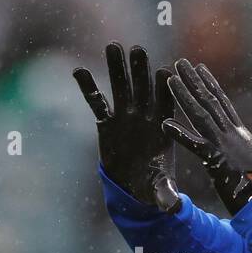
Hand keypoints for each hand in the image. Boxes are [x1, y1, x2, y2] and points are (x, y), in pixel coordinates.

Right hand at [73, 42, 180, 212]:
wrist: (136, 188)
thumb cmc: (154, 186)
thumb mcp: (160, 191)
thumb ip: (165, 194)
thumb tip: (172, 206)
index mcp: (163, 128)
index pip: (167, 104)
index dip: (165, 88)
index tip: (165, 71)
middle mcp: (145, 117)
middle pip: (143, 89)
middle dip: (140, 70)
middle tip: (137, 49)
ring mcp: (126, 118)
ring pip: (121, 88)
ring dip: (117, 69)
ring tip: (113, 46)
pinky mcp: (107, 123)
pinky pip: (97, 103)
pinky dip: (89, 88)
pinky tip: (80, 71)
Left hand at [162, 59, 251, 216]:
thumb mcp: (248, 161)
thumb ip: (238, 147)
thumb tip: (235, 140)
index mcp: (241, 134)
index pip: (223, 103)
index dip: (210, 84)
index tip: (199, 68)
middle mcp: (234, 134)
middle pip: (210, 101)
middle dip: (194, 81)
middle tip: (179, 63)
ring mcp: (226, 146)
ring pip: (201, 116)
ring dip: (184, 97)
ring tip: (170, 80)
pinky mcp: (217, 162)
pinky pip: (195, 145)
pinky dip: (180, 134)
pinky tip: (165, 124)